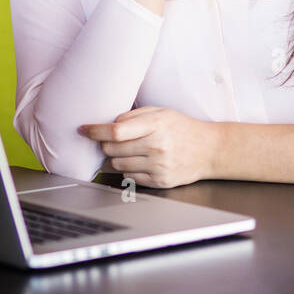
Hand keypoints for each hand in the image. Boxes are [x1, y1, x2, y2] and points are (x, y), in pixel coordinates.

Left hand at [78, 105, 219, 188]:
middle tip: (113, 140)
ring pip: (118, 165)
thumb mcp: (161, 112)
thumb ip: (134, 116)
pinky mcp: (160, 181)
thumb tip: (109, 123)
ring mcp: (158, 166)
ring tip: (130, 150)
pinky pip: (129, 177)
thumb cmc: (183, 128)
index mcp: (156, 125)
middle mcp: (157, 146)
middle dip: (106, 144)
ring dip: (116, 158)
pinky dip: (129, 169)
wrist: (209, 150)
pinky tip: (141, 161)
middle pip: (112, 149)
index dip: (95, 131)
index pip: (115, 131)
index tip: (84, 130)